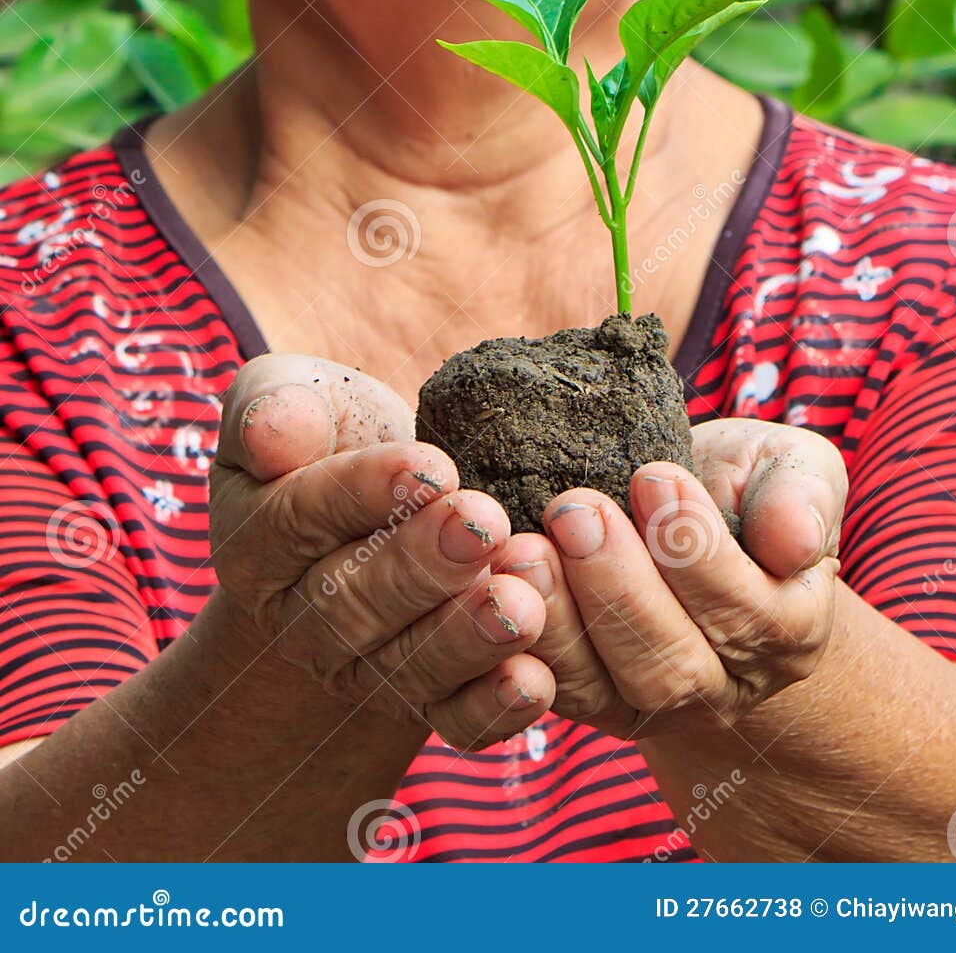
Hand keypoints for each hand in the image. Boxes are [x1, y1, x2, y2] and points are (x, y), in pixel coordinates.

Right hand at [210, 353, 553, 751]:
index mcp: (255, 540)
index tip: (430, 467)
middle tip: (482, 523)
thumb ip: (274, 407)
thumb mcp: (294, 395)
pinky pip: (454, 722)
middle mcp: (300, 620)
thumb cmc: (336, 433)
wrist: (381, 501)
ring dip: (467, 637)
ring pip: (406, 670)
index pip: (300, 519)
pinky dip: (496, 707)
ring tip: (521, 600)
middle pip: (351, 604)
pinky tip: (537, 680)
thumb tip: (268, 435)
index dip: (362, 495)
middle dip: (422, 565)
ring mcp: (363, 670)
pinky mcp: (429, 700)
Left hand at [491, 417, 845, 739]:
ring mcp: (653, 705)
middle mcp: (725, 685)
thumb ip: (803, 496)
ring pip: (607, 691)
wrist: (685, 515)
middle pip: (672, 667)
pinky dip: (520, 645)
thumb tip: (796, 542)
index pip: (748, 612)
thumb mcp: (790, 467)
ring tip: (524, 547)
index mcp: (789, 631)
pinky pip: (554, 692)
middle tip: (574, 509)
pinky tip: (492, 588)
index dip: (696, 550)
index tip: (650, 475)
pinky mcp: (592, 701)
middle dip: (619, 587)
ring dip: (562, 619)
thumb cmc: (742, 484)